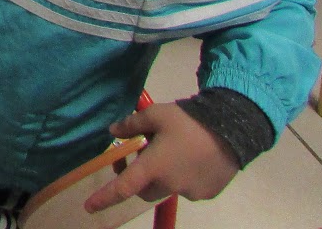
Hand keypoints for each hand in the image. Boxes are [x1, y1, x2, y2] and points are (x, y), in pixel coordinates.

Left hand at [84, 103, 239, 214]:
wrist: (232, 129)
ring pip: (167, 188)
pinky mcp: (206, 193)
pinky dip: (183, 177)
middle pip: (144, 190)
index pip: (123, 187)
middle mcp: (170, 184)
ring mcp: (190, 192)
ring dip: (163, 175)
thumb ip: (131, 124)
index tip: (89, 207)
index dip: (105, 198)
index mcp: (153, 167)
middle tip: (140, 156)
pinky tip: (193, 158)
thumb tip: (113, 130)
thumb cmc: (188, 121)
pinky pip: (187, 188)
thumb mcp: (155, 114)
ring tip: (174, 151)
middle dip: (138, 178)